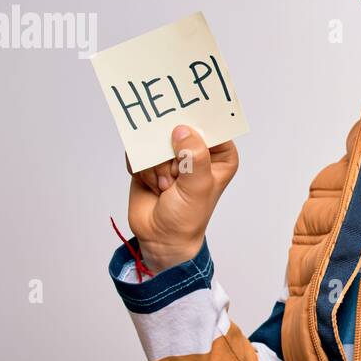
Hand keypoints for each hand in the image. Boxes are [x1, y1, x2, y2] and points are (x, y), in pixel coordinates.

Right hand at [125, 124, 238, 271]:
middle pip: (179, 128)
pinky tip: (153, 185)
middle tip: (175, 174)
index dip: (198, 124)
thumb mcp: (198, 186)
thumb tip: (182, 130)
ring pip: (156, 140)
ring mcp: (173, 154)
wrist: (160, 237)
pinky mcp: (151, 159)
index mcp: (220, 154)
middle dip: (171, 153)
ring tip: (165, 186)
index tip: (185, 130)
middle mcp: (198, 150)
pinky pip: (140, 149)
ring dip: (156, 165)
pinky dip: (143, 168)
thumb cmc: (187, 216)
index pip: (213, 126)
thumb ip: (194, 157)